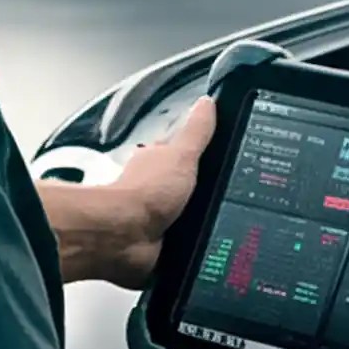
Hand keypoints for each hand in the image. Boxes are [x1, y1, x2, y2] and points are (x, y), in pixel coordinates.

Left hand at [107, 96, 215, 287]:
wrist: (125, 236)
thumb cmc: (144, 194)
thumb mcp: (182, 154)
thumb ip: (197, 131)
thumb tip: (207, 102)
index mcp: (157, 162)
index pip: (180, 151)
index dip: (199, 153)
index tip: (217, 155)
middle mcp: (152, 188)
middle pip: (183, 185)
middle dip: (200, 191)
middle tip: (223, 194)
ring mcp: (153, 217)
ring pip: (182, 214)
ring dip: (195, 219)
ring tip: (216, 221)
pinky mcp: (156, 244)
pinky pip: (179, 243)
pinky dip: (189, 245)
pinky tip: (201, 243)